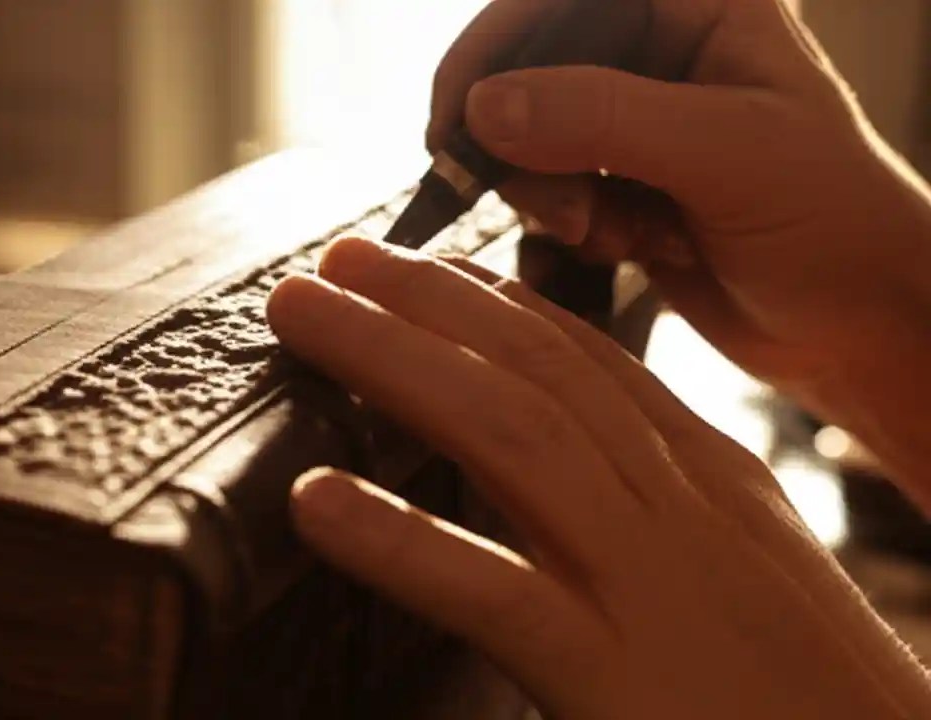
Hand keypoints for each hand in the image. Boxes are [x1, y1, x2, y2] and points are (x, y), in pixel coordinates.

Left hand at [266, 237, 930, 718]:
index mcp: (709, 480)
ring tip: (302, 319)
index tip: (419, 268)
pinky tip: (315, 499)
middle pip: (534, 371)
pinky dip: (398, 541)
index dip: (491, 304)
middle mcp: (678, 509)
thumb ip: (664, 504)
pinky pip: (492, 592)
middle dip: (424, 303)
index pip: (590, 362)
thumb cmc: (809, 692)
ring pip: (508, 437)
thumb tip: (584, 457)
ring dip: (391, 363)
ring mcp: (645, 585)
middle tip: (333, 265)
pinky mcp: (615, 675)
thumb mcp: (745, 565)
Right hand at [427, 0, 930, 488]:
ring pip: (529, 136)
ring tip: (612, 233)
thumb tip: (484, 109)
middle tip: (548, 200)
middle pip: (531, 67)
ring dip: (551, 194)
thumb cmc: (834, 221)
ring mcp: (637, 121)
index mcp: (700, 5)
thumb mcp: (724, 153)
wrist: (859, 327)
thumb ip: (603, 117)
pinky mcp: (622, 183)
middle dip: (524, 141)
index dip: (496, 42)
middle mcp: (661, 52)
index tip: (456, 113)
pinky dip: (571, 226)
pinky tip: (636, 247)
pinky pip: (549, 189)